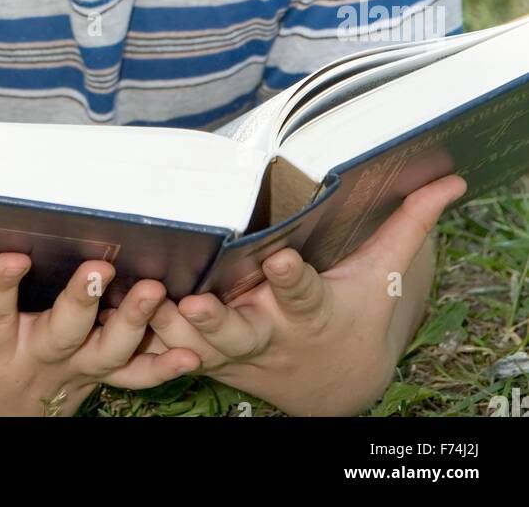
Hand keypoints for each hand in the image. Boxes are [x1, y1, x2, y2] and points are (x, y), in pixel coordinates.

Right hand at [0, 253, 200, 416]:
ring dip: (132, 324)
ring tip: (156, 292)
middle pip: (59, 332)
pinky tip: (190, 350)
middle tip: (101, 268)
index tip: (11, 254)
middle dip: (80, 302)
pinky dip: (162, 366)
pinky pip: (133, 377)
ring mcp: (70, 373)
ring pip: (106, 351)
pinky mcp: (96, 379)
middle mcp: (32, 360)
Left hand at [100, 172, 467, 415]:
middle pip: (240, 330)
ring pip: (193, 342)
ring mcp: (233, 351)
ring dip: (166, 323)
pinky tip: (112, 312)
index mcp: (311, 311)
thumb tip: (452, 180)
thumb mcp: (384, 276)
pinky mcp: (205, 357)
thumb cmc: (357, 312)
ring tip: (140, 296)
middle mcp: (268, 333)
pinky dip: (143, 337)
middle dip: (219, 318)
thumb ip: (409, 225)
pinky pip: (168, 351)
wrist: (334, 384)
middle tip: (199, 300)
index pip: (303, 294)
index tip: (284, 260)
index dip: (293, 279)